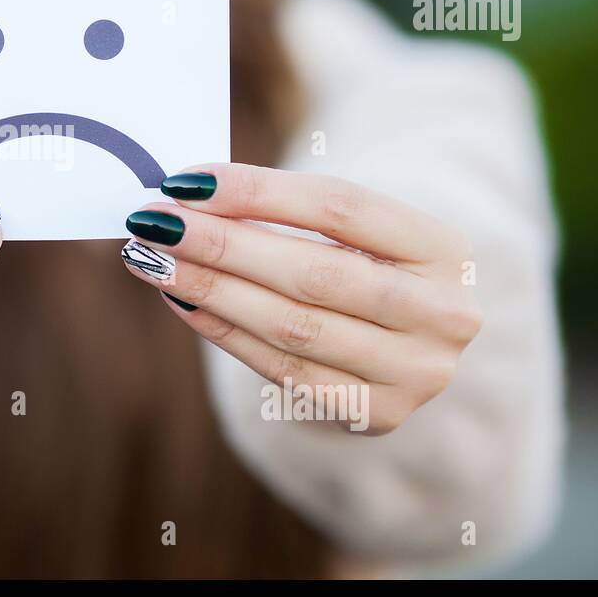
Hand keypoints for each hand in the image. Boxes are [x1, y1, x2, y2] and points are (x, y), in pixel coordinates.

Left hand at [120, 164, 481, 434]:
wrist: (410, 347)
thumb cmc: (368, 266)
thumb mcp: (355, 233)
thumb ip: (286, 213)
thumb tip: (187, 196)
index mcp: (445, 249)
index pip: (340, 207)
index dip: (258, 192)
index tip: (186, 181)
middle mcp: (443, 314)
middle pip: (313, 272)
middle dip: (222, 245)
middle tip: (155, 222)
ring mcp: (415, 372)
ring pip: (292, 327)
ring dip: (210, 289)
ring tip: (152, 259)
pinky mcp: (377, 415)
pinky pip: (282, 370)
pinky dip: (224, 332)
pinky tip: (182, 300)